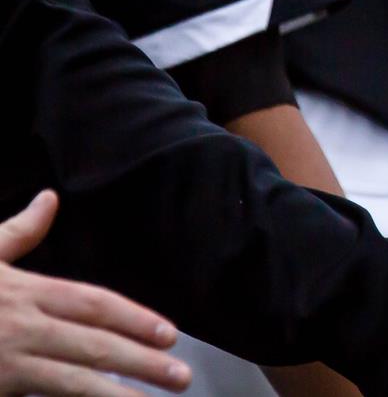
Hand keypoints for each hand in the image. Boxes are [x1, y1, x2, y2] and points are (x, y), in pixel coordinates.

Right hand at [0, 190, 189, 396]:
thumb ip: (17, 233)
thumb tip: (50, 199)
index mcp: (22, 292)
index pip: (93, 304)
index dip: (134, 317)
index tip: (170, 333)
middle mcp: (18, 328)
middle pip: (93, 345)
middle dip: (142, 360)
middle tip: (182, 376)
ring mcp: (3, 366)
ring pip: (71, 383)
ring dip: (116, 394)